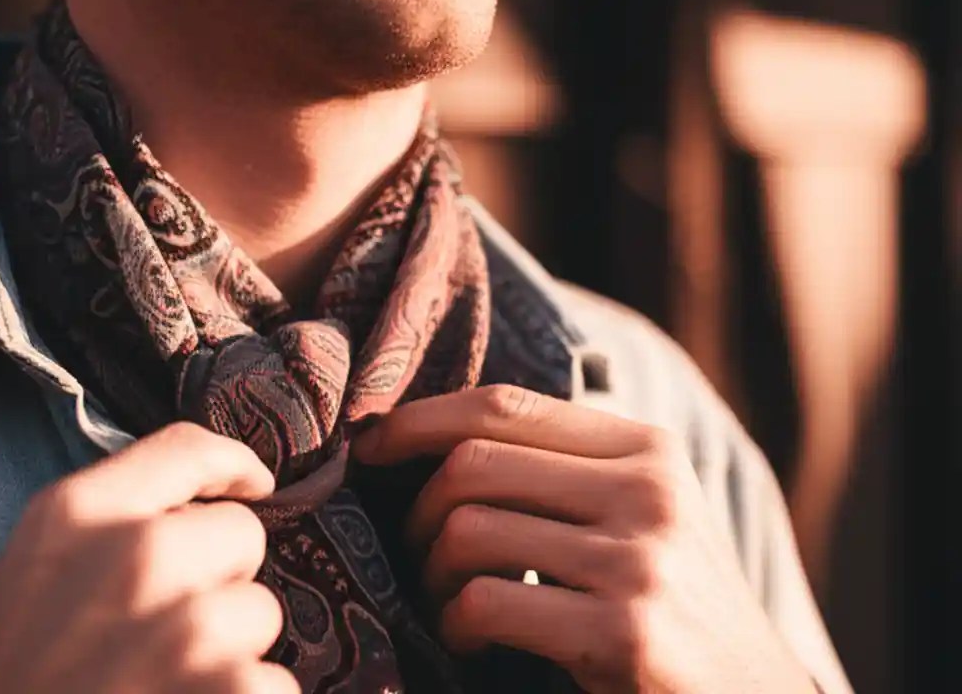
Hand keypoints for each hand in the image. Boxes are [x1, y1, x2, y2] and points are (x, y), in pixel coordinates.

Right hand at [0, 423, 298, 693]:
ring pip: (261, 613)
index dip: (232, 466)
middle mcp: (137, 558)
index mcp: (77, 516)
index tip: (251, 486)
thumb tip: (184, 518)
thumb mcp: (22, 581)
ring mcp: (186, 632)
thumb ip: (99, 533)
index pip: (188, 449)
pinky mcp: (228, 693)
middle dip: (218, 579)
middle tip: (166, 630)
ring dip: (232, 652)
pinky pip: (273, 684)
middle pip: (241, 534)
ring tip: (167, 682)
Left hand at [354, 385, 814, 693]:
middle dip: (418, 511)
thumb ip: (570, 471)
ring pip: (468, 530)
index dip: (419, 419)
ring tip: (445, 601)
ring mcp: (640, 561)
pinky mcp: (625, 633)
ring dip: (432, 573)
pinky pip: (485, 603)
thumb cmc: (675, 607)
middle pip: (473, 463)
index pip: (506, 405)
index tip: (369, 446)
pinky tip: (467, 639)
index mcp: (647, 450)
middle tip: (416, 552)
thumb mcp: (643, 517)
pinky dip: (454, 623)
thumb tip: (440, 438)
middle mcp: (649, 492)